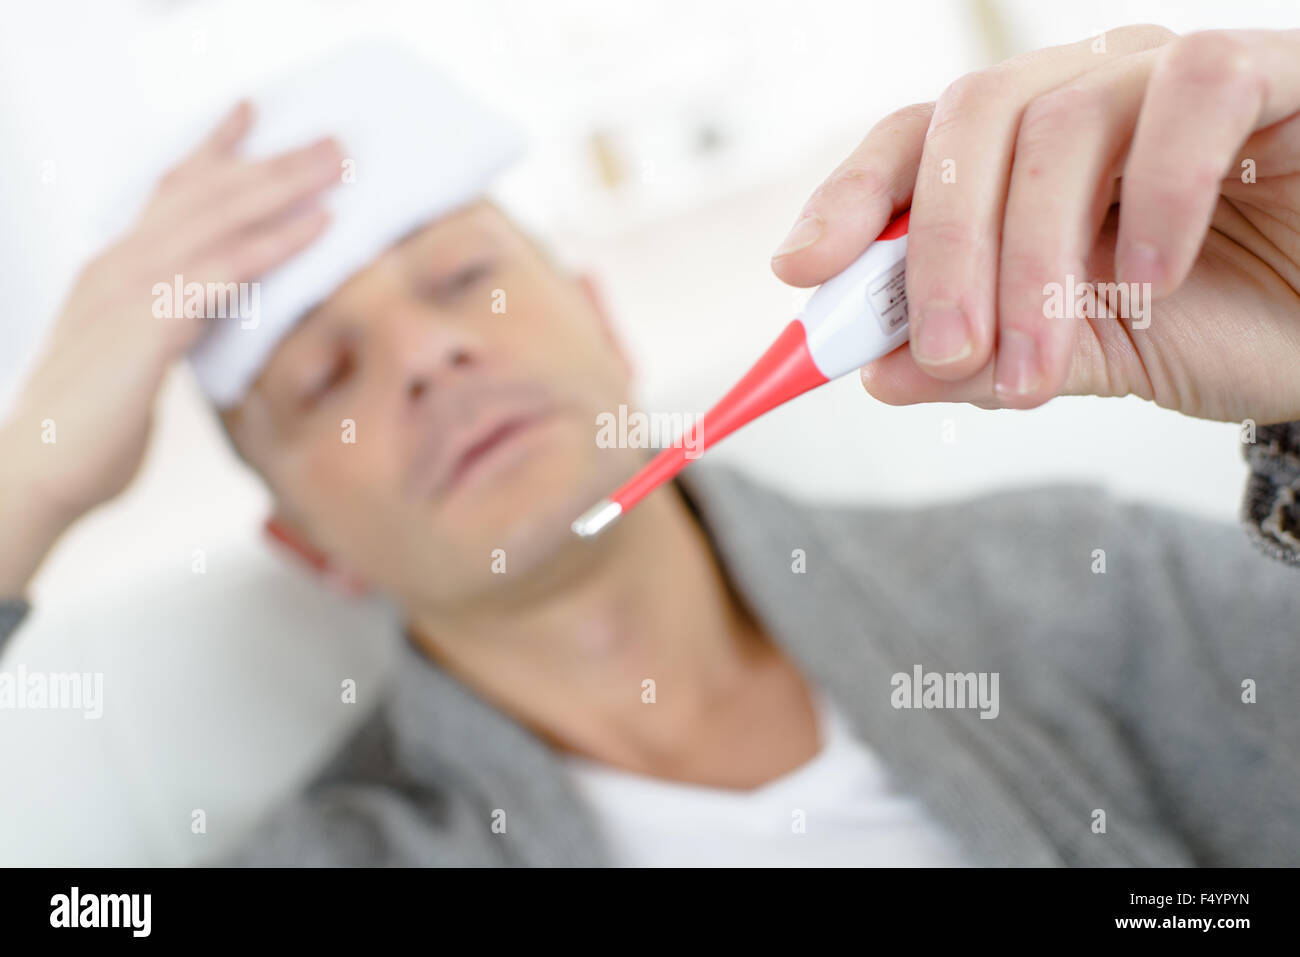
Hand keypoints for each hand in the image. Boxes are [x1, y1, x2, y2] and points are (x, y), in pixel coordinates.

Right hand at [0, 101, 340, 592]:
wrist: (35, 474)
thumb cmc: (88, 433)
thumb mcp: (136, 365)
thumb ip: (169, 331)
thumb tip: (204, 322)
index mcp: (115, 272)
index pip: (169, 194)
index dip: (212, 151)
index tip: (249, 113)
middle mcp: (119, 265)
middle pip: (206, 193)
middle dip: (272, 162)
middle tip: (331, 139)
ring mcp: (128, 289)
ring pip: (219, 218)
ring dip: (285, 187)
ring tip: (338, 165)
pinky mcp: (146, 323)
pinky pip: (223, 271)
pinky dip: (275, 244)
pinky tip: (319, 229)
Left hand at [772, 25, 1299, 425]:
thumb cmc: (1223, 324)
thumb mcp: (1084, 357)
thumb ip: (986, 358)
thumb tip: (875, 373)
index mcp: (1024, 153)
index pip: (914, 143)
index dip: (848, 198)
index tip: (801, 270)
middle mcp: (1087, 94)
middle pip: (970, 122)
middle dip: (940, 251)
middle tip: (947, 352)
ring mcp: (1170, 76)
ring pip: (1062, 121)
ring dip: (1035, 260)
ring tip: (1041, 364)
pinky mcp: (1270, 71)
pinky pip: (1194, 92)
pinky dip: (1160, 194)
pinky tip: (1153, 278)